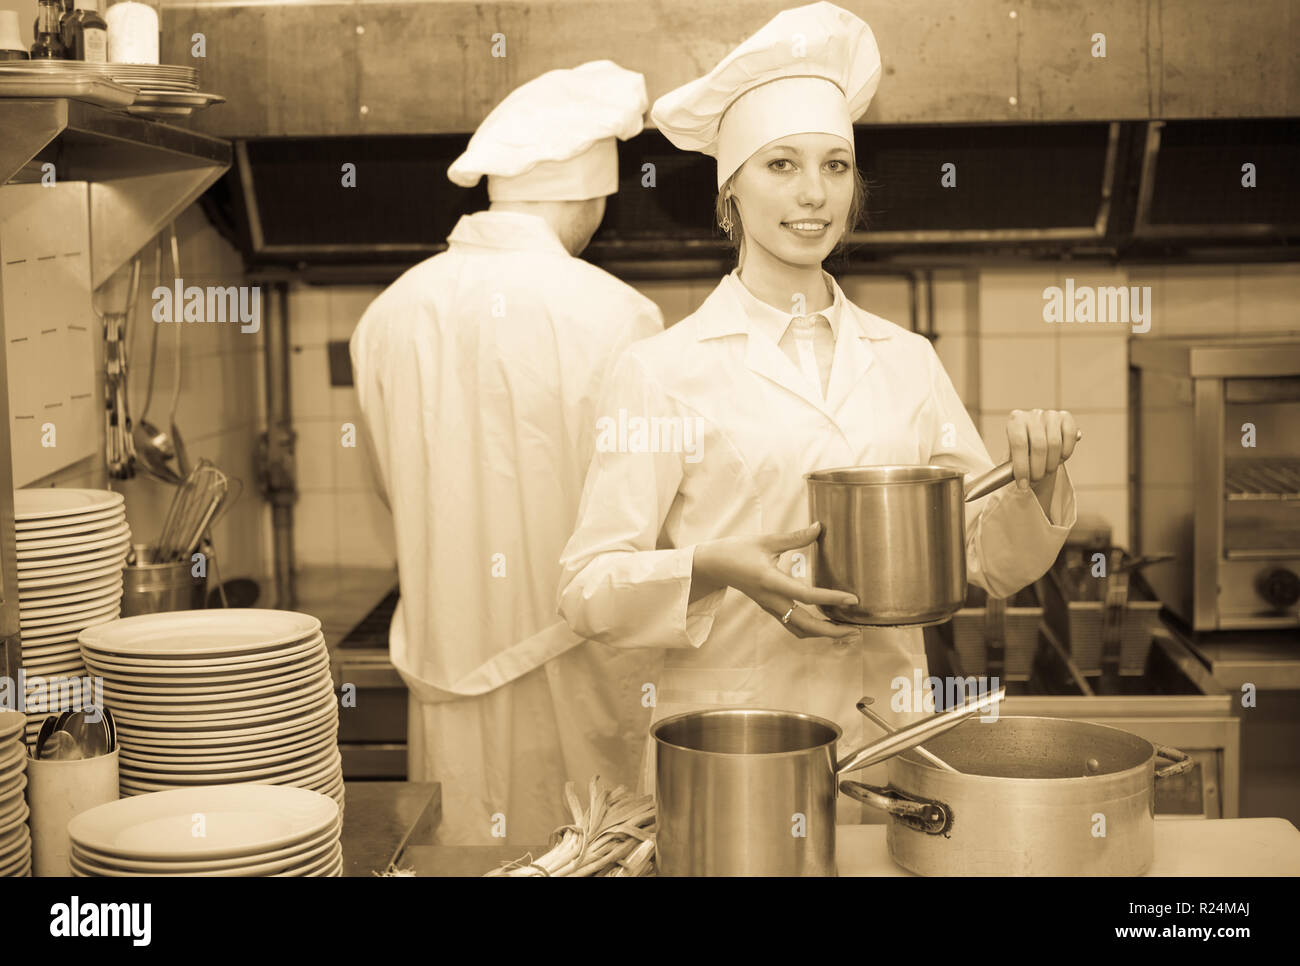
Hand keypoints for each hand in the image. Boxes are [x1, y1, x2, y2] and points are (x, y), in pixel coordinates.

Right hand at [692, 523, 859, 638]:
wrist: (714, 565)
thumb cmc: (738, 550)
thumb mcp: (766, 540)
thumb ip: (795, 537)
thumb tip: (819, 527)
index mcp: (772, 581)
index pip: (807, 595)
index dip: (832, 598)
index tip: (853, 599)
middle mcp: (772, 599)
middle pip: (806, 625)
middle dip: (832, 631)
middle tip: (855, 629)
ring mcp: (770, 607)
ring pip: (799, 630)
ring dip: (822, 634)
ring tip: (844, 630)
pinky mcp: (770, 608)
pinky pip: (792, 625)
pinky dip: (811, 629)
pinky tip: (825, 623)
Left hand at [1005, 409, 1078, 491]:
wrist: (1039, 440)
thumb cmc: (1024, 451)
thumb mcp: (1014, 457)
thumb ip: (1014, 467)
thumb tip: (1019, 487)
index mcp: (1015, 420)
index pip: (1019, 444)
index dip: (1022, 467)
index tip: (1023, 485)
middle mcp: (1032, 414)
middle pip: (1038, 445)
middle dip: (1038, 469)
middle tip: (1036, 479)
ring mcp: (1050, 414)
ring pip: (1054, 444)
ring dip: (1052, 463)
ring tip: (1047, 470)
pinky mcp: (1066, 417)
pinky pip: (1069, 437)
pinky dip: (1066, 452)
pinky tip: (1060, 459)